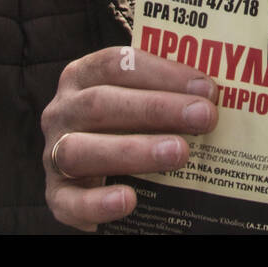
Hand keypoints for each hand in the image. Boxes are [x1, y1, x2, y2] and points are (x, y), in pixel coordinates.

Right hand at [41, 46, 217, 230]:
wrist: (94, 174)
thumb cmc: (127, 124)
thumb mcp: (142, 101)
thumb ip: (169, 94)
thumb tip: (214, 96)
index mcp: (83, 76)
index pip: (117, 64)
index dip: (163, 73)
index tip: (206, 88)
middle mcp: (62, 111)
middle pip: (101, 103)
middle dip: (157, 109)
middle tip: (205, 117)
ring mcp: (53, 154)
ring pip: (81, 150)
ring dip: (134, 150)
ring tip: (179, 153)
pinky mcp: (56, 195)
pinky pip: (70, 201)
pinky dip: (99, 202)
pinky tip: (129, 199)